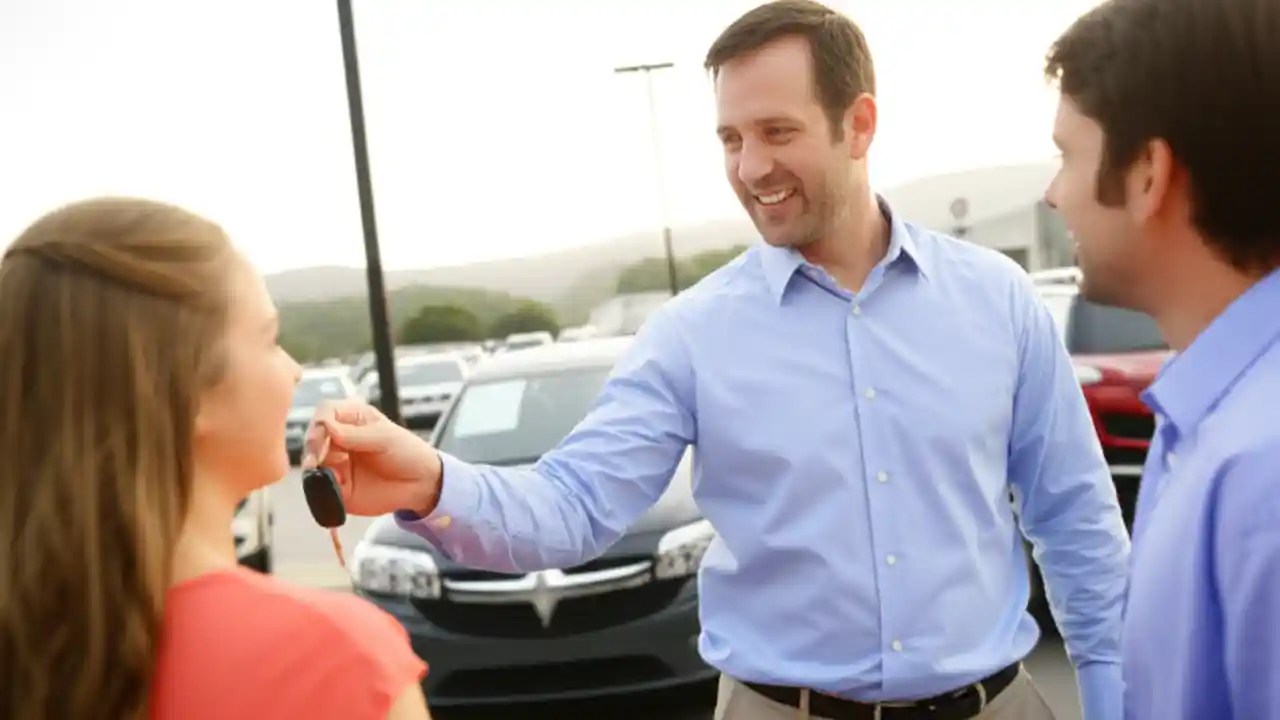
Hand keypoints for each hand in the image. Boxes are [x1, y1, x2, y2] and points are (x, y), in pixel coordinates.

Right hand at [302, 399, 442, 516]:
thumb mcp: (385, 438)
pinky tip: (330, 491)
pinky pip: (320, 489)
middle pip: (312, 439)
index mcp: (350, 418)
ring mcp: (334, 463)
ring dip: (314, 471)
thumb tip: (325, 427)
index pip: (324, 413)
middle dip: (312, 449)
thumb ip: (355, 435)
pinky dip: (321, 490)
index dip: (320, 425)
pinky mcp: (336, 487)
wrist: (421, 484)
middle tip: (315, 461)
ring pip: (312, 465)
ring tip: (323, 477)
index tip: (323, 436)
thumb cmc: (407, 452)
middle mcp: (337, 439)